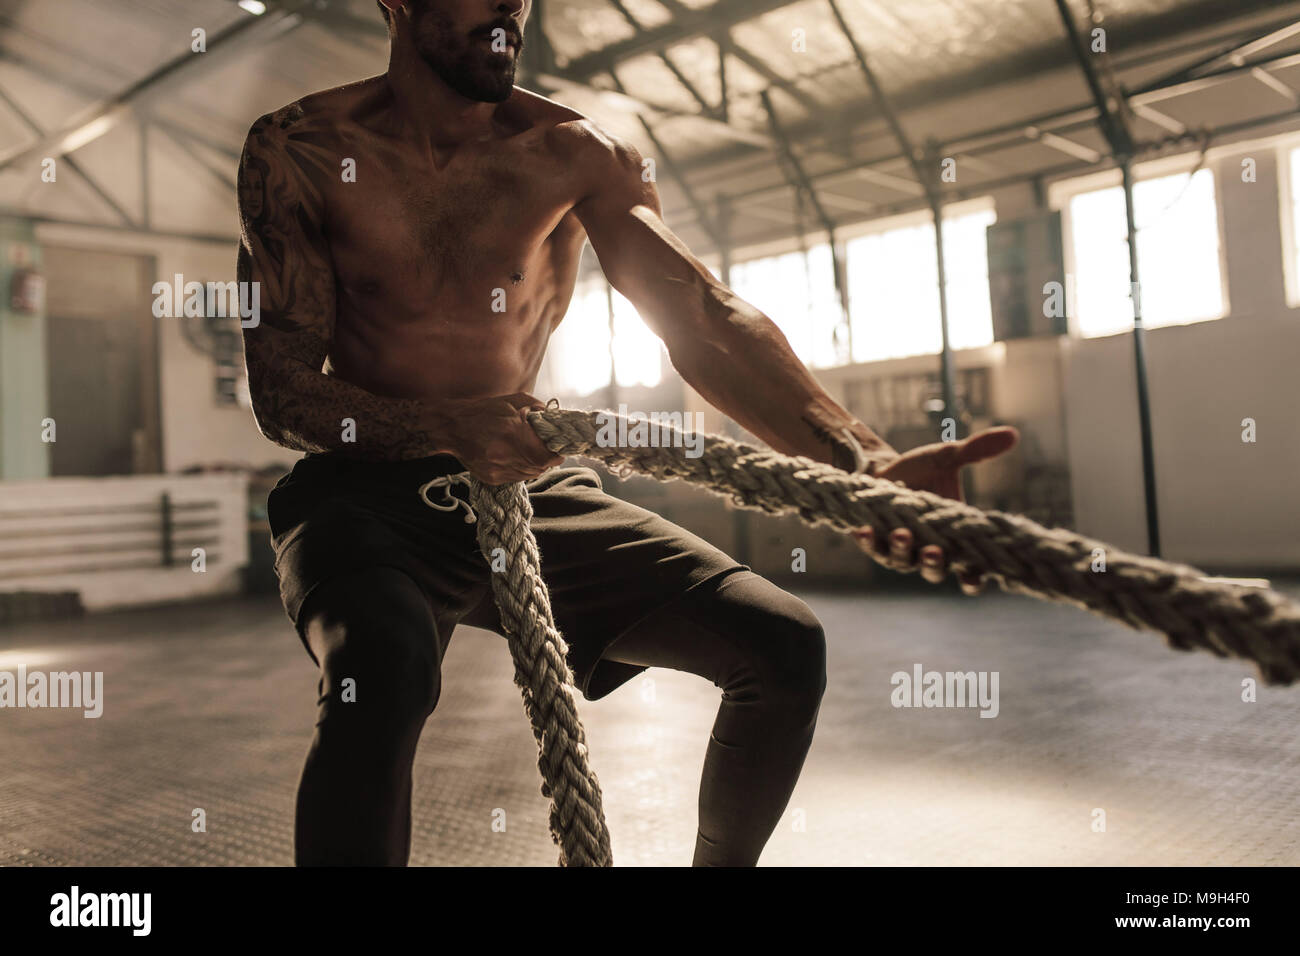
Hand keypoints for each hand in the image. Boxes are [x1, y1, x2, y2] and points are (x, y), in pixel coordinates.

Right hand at [437, 392, 564, 483]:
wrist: (452, 427)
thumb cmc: (485, 411)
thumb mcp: (514, 400)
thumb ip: (539, 408)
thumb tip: (556, 418)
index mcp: (512, 432)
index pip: (547, 455)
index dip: (556, 453)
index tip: (558, 447)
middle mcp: (505, 454)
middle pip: (541, 467)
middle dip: (547, 458)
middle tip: (544, 448)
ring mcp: (497, 469)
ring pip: (530, 474)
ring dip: (535, 464)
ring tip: (527, 450)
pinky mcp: (492, 478)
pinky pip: (517, 478)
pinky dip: (521, 469)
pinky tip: (513, 456)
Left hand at [852, 426, 1017, 593]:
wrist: (881, 468)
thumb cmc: (920, 470)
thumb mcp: (947, 459)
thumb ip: (976, 451)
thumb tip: (1012, 434)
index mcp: (953, 540)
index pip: (968, 570)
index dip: (972, 577)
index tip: (975, 574)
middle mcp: (928, 551)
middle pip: (935, 572)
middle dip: (934, 564)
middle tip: (934, 551)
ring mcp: (900, 550)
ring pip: (903, 562)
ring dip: (902, 550)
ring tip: (901, 534)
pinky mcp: (875, 541)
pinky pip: (873, 547)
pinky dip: (870, 541)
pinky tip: (865, 531)